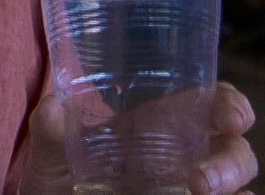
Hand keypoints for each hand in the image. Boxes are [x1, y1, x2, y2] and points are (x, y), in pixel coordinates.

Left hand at [20, 83, 257, 194]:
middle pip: (230, 144)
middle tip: (205, 175)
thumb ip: (50, 128)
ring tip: (202, 188)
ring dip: (229, 179)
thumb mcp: (50, 151)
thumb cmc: (57, 175)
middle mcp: (181, 152)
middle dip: (232, 155)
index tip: (231, 115)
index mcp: (155, 123)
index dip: (227, 102)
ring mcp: (187, 183)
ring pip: (234, 177)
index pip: (207, 100)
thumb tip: (53, 108)